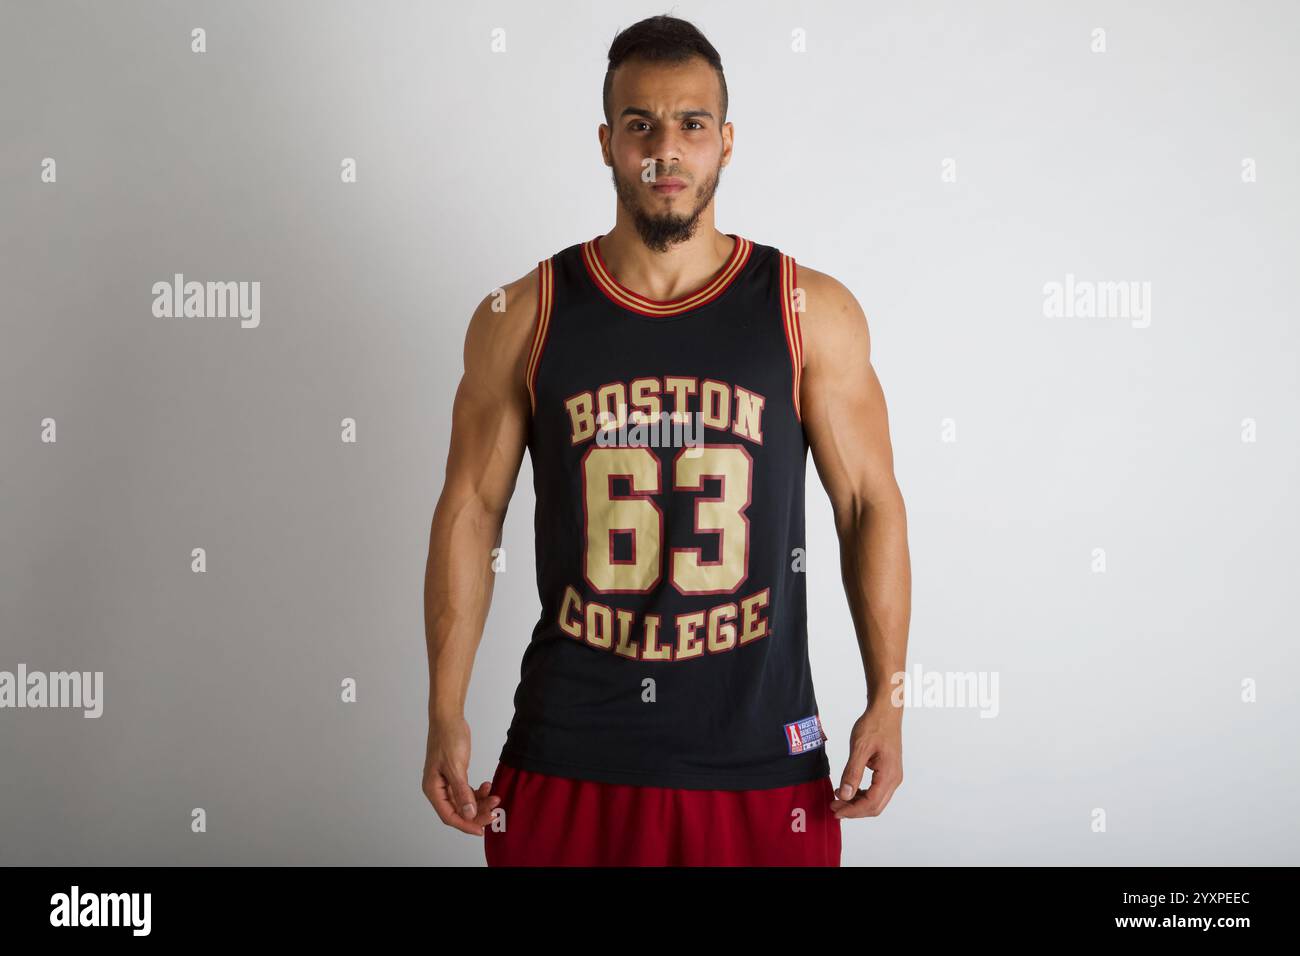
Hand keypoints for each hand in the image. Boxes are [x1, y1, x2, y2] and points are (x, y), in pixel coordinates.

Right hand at [421, 713, 501, 834]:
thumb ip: (462, 792)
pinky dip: (478, 791)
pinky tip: (488, 785)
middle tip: (495, 810)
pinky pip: (468, 791)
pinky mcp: (455, 775)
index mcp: (433, 789)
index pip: (449, 815)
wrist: (449, 718)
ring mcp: (447, 782)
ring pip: (465, 802)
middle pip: (459, 810)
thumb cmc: (447, 738)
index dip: (466, 824)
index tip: (482, 829)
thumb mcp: (456, 766)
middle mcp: (438, 789)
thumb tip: (468, 814)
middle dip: (477, 812)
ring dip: (480, 801)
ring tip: (495, 795)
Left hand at [831, 705, 902, 818]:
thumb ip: (852, 773)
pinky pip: (876, 791)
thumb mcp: (859, 748)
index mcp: (889, 775)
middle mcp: (894, 779)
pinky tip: (848, 789)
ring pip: (876, 801)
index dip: (852, 810)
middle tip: (833, 807)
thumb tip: (845, 795)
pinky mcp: (888, 772)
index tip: (835, 810)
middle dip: (853, 810)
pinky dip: (861, 794)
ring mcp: (893, 776)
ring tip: (838, 798)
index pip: (870, 803)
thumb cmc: (874, 725)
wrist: (885, 712)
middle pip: (874, 807)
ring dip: (857, 803)